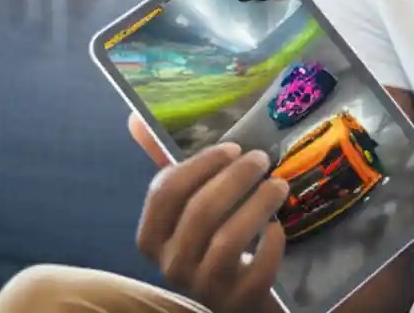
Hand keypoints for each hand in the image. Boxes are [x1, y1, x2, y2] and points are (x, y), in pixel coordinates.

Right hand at [128, 113, 287, 312]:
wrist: (234, 294)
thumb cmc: (208, 239)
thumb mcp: (186, 204)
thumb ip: (169, 166)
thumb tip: (135, 117)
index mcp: (152, 237)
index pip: (166, 193)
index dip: (202, 164)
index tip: (234, 148)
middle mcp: (171, 264)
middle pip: (201, 212)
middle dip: (236, 178)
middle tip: (262, 159)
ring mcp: (204, 286)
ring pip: (228, 240)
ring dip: (258, 205)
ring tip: (279, 185)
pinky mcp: (238, 300)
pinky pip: (258, 268)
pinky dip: (272, 243)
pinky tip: (278, 226)